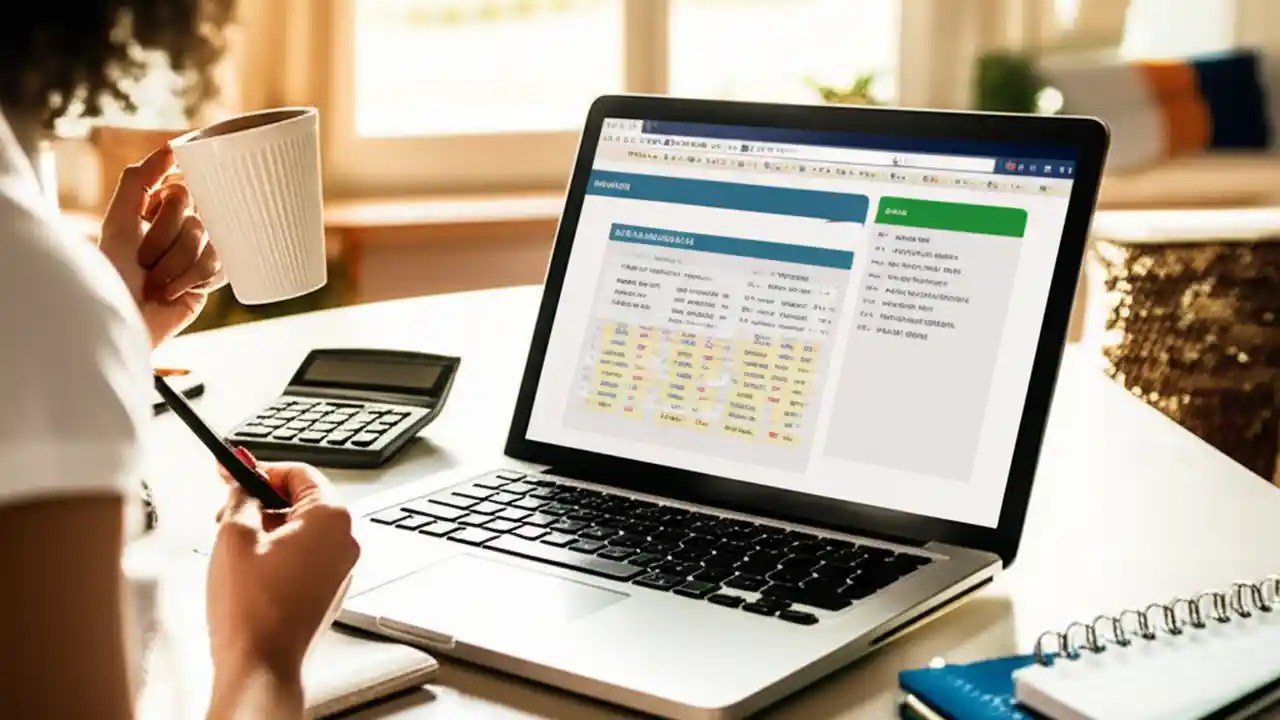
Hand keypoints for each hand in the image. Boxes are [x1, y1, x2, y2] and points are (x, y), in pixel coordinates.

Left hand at [98, 145, 226, 346]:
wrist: (126, 320)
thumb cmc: (114, 273)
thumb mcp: (118, 221)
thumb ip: (138, 179)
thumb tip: (171, 147)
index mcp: (159, 209)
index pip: (182, 191)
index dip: (168, 212)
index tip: (151, 222)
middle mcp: (182, 227)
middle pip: (195, 218)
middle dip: (165, 243)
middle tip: (144, 262)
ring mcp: (201, 251)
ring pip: (207, 243)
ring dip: (174, 268)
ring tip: (155, 284)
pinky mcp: (213, 276)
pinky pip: (218, 266)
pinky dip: (190, 281)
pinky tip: (174, 291)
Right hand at [206, 458, 359, 690]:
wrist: (261, 665)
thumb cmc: (253, 609)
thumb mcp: (233, 534)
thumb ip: (240, 498)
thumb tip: (243, 484)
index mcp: (332, 519)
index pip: (300, 472)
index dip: (262, 468)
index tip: (235, 470)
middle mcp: (345, 540)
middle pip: (303, 499)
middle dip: (262, 498)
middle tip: (228, 504)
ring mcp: (341, 567)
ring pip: (302, 528)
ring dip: (267, 525)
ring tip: (232, 540)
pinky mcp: (329, 589)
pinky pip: (305, 554)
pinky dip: (278, 550)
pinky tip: (249, 564)